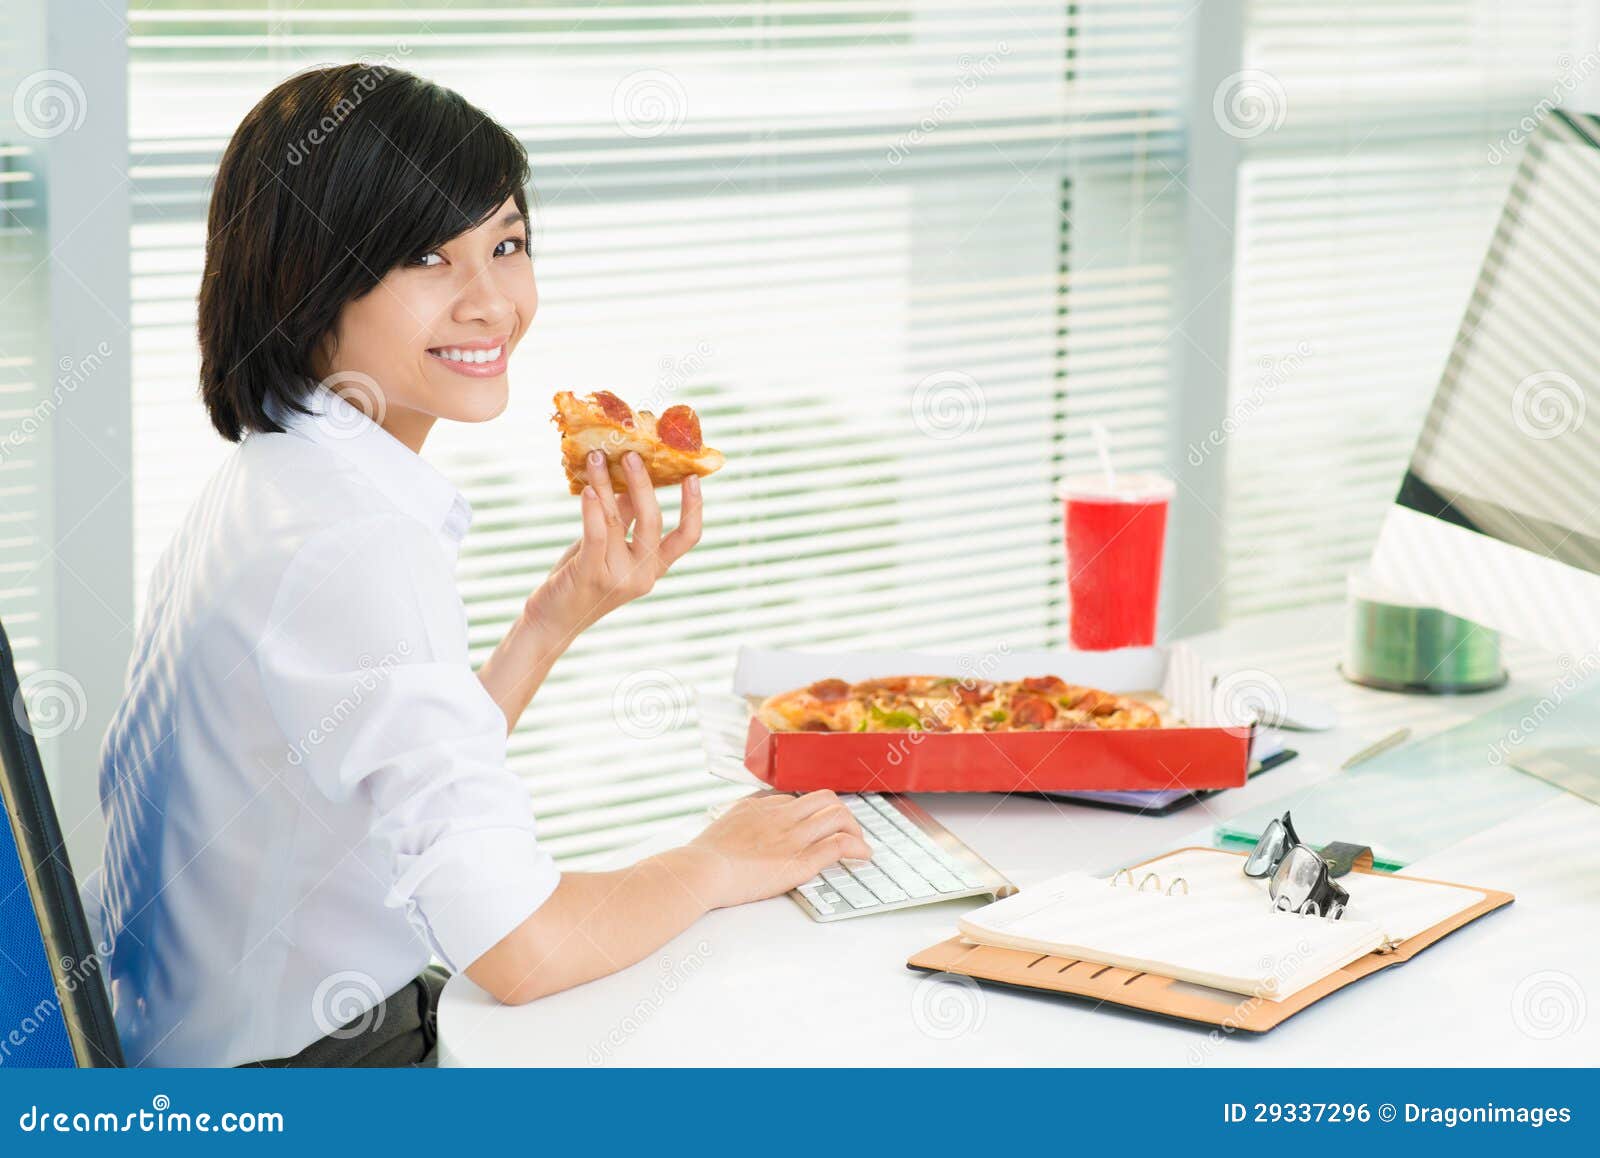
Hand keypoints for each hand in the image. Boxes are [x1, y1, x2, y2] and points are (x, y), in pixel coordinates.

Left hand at [525, 449, 702, 641]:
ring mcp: (618, 577)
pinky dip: (591, 509)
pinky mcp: (591, 576)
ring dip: (605, 484)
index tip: (692, 476)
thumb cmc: (581, 578)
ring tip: (596, 458)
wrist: (552, 621)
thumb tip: (629, 475)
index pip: (687, 538)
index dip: (694, 507)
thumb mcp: (609, 548)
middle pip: (653, 521)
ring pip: (617, 519)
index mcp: (653, 568)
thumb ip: (623, 518)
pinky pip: (596, 535)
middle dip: (643, 483)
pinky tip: (587, 488)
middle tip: (632, 455)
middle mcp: (642, 575)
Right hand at [683, 790, 871, 908]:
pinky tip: (864, 856)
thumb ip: (736, 826)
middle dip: (840, 813)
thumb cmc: (701, 860)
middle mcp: (779, 816)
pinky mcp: (801, 860)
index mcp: (758, 807)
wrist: (700, 870)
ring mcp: (792, 836)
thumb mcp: (719, 831)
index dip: (811, 814)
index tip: (816, 826)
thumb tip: (739, 832)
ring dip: (855, 829)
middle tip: (845, 832)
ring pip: (838, 816)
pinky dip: (857, 848)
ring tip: (860, 844)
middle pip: (823, 798)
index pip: (795, 801)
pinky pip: (839, 845)